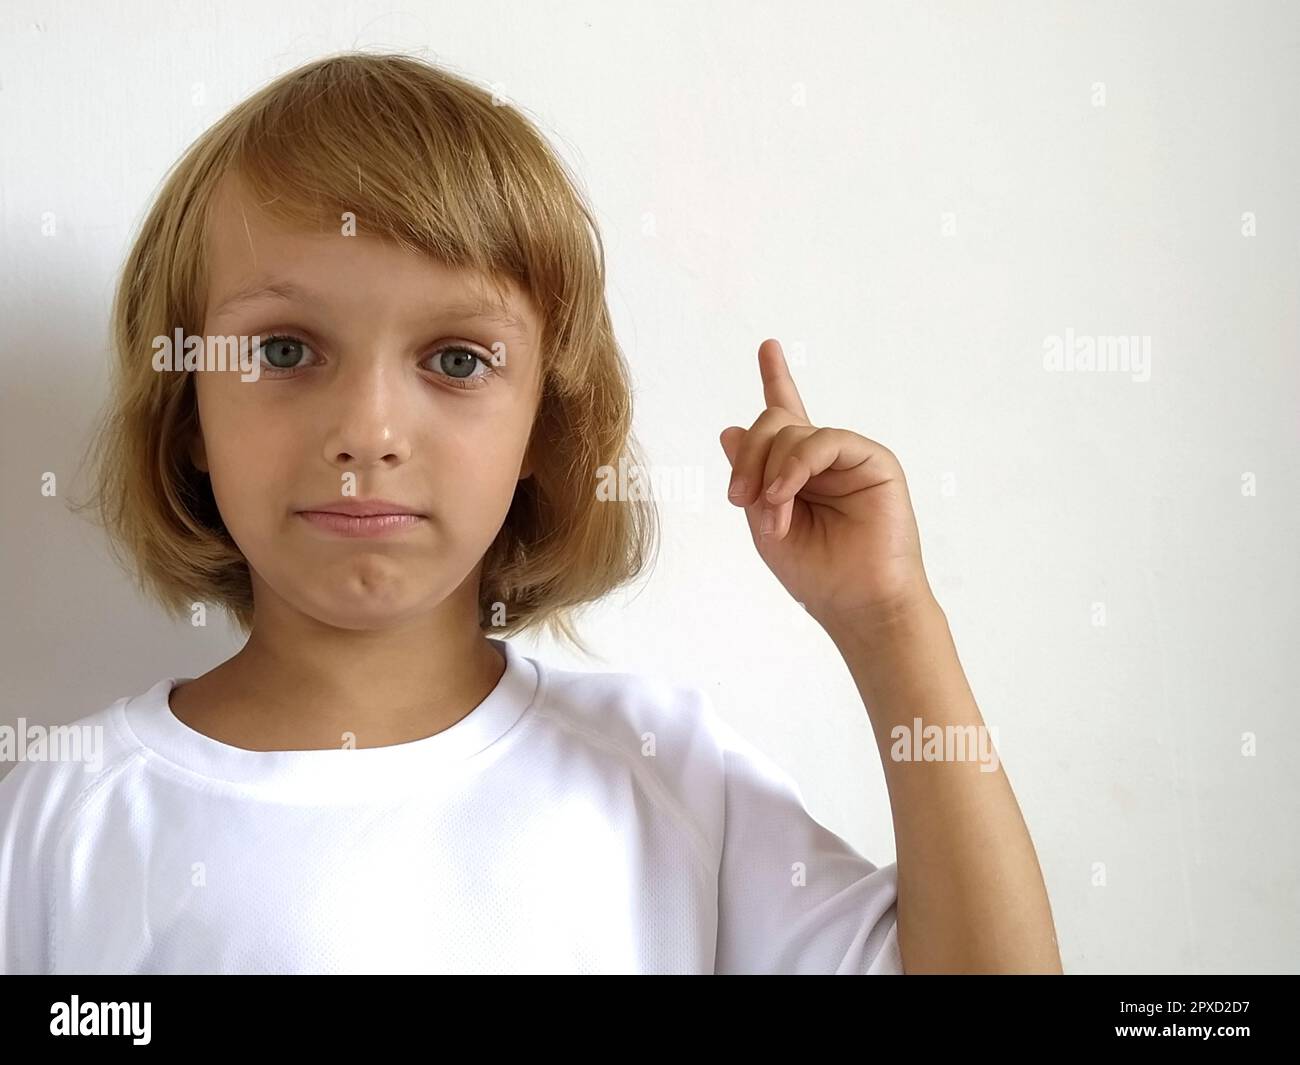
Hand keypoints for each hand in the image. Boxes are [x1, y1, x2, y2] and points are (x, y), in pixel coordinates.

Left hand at [719, 339, 935, 631]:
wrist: (858, 604)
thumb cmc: (816, 573)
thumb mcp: (764, 524)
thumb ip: (750, 477)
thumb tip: (731, 429)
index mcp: (798, 472)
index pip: (786, 415)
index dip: (777, 378)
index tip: (768, 347)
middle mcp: (823, 458)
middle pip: (773, 422)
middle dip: (748, 458)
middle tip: (739, 499)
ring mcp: (849, 457)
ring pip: (793, 431)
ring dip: (770, 474)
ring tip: (773, 515)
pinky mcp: (874, 460)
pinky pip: (826, 440)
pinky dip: (796, 466)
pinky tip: (783, 495)